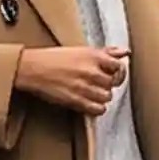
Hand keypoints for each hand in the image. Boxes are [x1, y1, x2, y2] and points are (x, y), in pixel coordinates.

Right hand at [15, 46, 129, 115]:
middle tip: (98, 83)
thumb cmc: (53, 58)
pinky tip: (89, 102)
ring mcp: (85, 87)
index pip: (119, 67)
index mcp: (94, 56)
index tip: (112, 74)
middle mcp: (91, 71)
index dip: (117, 72)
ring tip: (91, 92)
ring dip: (101, 96)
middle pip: (113, 83)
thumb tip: (125, 52)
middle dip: (107, 84)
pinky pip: (98, 109)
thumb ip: (106, 52)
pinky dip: (96, 108)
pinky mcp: (77, 101)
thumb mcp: (81, 50)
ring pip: (107, 97)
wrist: (33, 68)